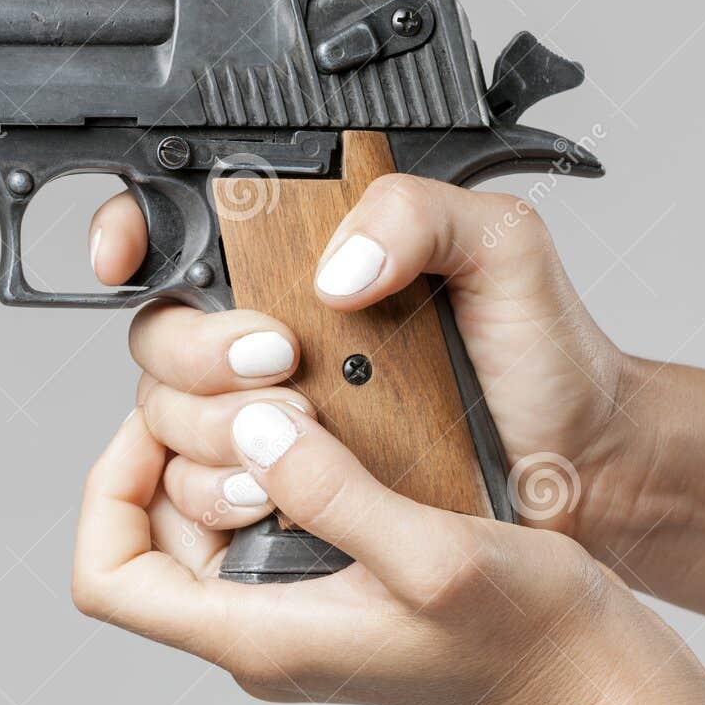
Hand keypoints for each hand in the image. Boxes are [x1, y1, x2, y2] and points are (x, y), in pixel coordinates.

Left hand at [73, 408, 626, 704]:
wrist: (585, 671)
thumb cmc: (525, 632)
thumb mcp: (432, 554)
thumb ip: (333, 495)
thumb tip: (252, 433)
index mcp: (257, 635)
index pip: (108, 578)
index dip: (109, 492)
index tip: (163, 427)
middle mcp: (254, 629)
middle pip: (144, 531)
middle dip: (172, 449)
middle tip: (244, 400)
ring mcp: (283, 609)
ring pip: (192, 516)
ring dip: (220, 450)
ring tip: (285, 408)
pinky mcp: (316, 586)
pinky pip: (247, 517)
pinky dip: (264, 464)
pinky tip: (317, 432)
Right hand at [89, 175, 646, 547]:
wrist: (582, 467)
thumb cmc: (543, 353)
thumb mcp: (501, 247)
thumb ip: (420, 213)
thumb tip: (333, 270)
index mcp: (303, 260)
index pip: (184, 232)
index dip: (130, 232)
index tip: (121, 256)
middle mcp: (268, 336)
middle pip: (157, 335)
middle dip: (197, 352)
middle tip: (280, 362)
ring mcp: (269, 417)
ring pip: (166, 416)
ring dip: (210, 426)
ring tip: (298, 432)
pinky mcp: (278, 488)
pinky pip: (197, 490)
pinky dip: (217, 490)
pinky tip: (273, 491)